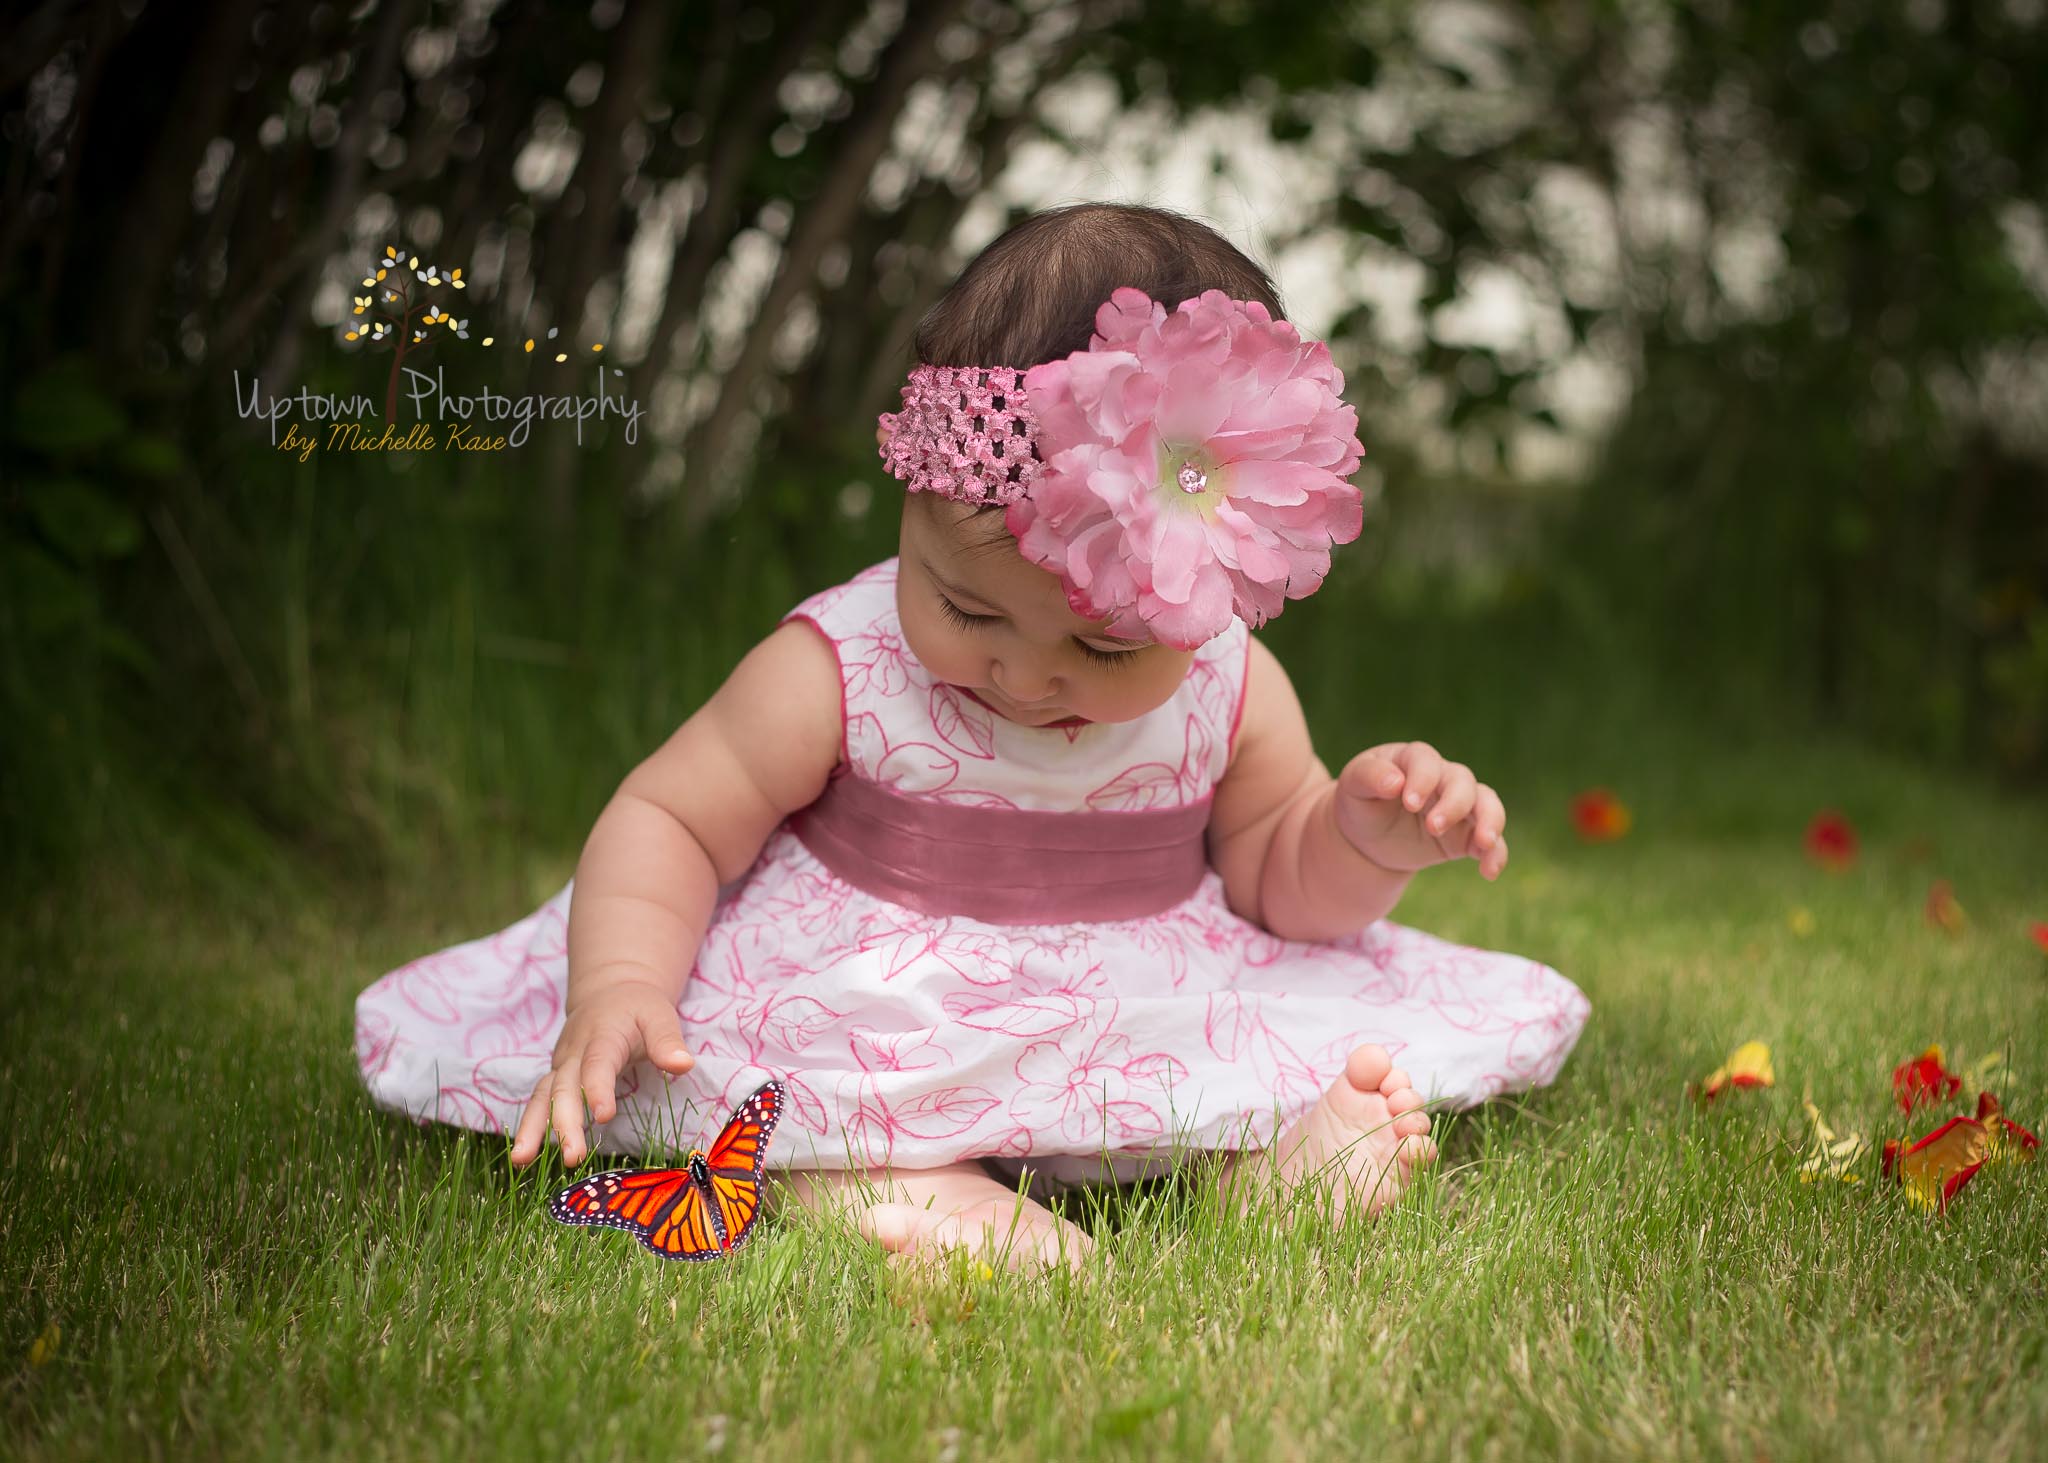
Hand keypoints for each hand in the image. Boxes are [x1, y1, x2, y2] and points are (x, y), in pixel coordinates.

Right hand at [509, 978, 694, 1167]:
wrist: (607, 995)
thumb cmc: (637, 1008)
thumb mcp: (659, 1015)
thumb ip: (668, 1041)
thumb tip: (684, 1065)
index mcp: (603, 1035)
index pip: (598, 1063)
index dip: (597, 1088)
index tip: (603, 1116)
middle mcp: (574, 1052)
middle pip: (565, 1087)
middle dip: (565, 1121)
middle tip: (572, 1156)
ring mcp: (560, 1065)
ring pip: (542, 1095)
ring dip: (532, 1128)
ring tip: (522, 1159)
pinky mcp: (555, 1077)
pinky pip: (538, 1101)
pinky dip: (529, 1126)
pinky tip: (523, 1155)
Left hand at [1332, 740, 1508, 880]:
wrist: (1368, 837)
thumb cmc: (1361, 802)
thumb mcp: (1353, 786)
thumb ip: (1369, 777)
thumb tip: (1395, 782)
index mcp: (1414, 760)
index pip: (1426, 761)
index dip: (1422, 780)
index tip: (1409, 803)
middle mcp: (1442, 778)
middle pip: (1461, 780)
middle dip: (1453, 803)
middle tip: (1433, 827)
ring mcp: (1459, 806)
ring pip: (1487, 803)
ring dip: (1490, 821)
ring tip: (1483, 843)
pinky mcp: (1467, 836)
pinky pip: (1491, 841)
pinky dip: (1496, 854)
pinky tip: (1489, 872)